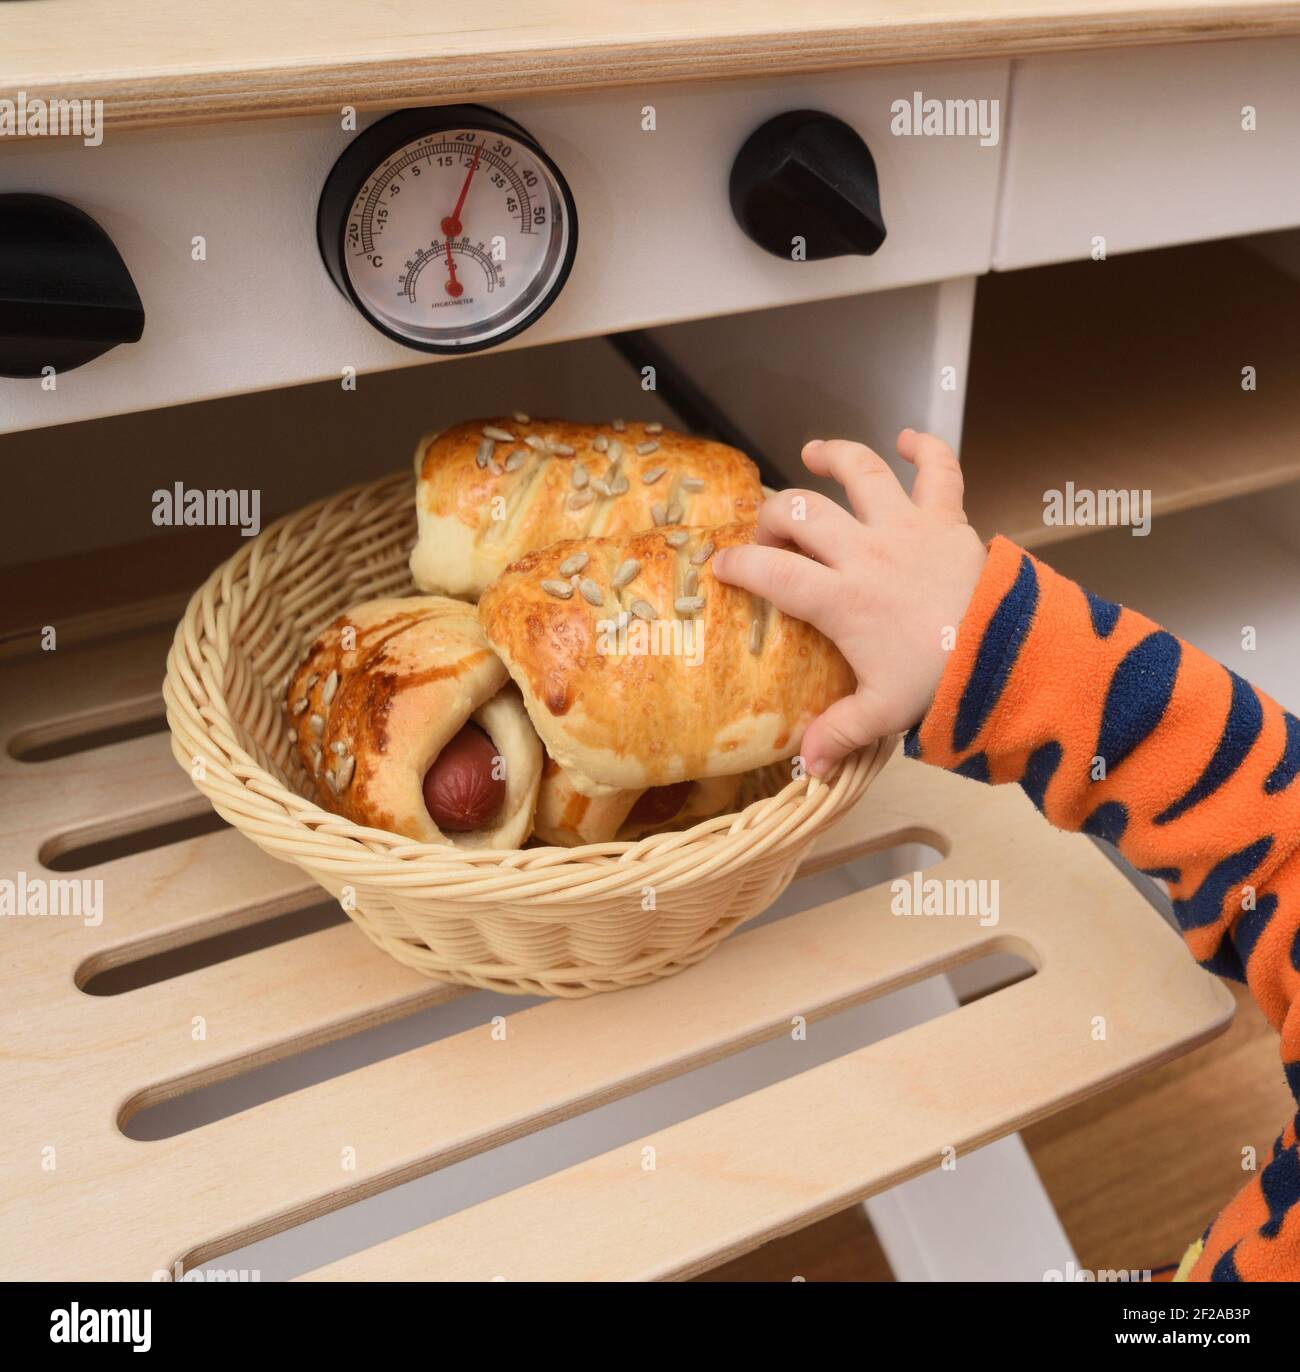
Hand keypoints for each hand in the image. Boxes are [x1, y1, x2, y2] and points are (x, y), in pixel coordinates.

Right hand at [711, 430, 986, 777]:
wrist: (1010, 654)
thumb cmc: (940, 682)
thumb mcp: (883, 712)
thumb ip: (840, 733)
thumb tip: (809, 765)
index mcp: (841, 600)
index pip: (772, 574)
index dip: (737, 565)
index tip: (720, 566)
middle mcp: (866, 552)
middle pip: (801, 512)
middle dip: (774, 516)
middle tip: (772, 534)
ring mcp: (907, 527)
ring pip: (860, 472)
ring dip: (834, 456)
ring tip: (813, 453)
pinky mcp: (948, 517)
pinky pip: (939, 468)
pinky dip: (924, 448)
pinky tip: (909, 438)